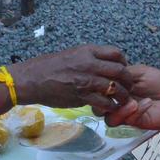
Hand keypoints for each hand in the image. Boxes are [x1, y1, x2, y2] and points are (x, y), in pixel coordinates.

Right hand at [10, 45, 130, 113]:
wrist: (31, 80)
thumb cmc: (46, 67)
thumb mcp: (70, 55)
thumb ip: (87, 60)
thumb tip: (100, 67)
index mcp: (87, 51)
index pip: (116, 53)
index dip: (124, 62)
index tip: (123, 69)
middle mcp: (90, 64)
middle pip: (120, 71)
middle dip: (128, 80)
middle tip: (127, 87)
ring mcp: (87, 80)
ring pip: (115, 88)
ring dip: (122, 96)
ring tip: (122, 100)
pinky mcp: (82, 96)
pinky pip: (104, 102)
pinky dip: (110, 106)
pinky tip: (110, 108)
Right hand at [104, 65, 159, 129]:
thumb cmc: (159, 82)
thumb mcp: (138, 72)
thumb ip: (121, 74)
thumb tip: (106, 75)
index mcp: (116, 91)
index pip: (98, 93)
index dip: (99, 89)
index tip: (107, 82)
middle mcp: (118, 104)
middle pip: (98, 110)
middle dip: (104, 102)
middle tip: (115, 95)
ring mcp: (126, 115)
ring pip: (110, 119)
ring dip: (119, 110)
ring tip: (132, 102)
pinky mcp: (136, 123)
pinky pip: (128, 120)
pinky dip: (136, 111)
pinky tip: (147, 102)